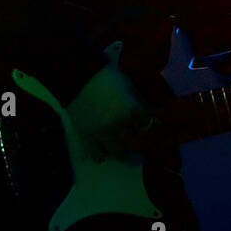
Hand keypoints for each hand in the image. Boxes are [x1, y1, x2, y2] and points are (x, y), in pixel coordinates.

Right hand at [66, 44, 155, 162]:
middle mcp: (117, 126)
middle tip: (137, 135)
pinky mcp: (86, 136)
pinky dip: (102, 154)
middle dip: (138, 140)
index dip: (151, 124)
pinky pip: (96, 153)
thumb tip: (153, 112)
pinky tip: (104, 151)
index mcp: (129, 110)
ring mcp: (101, 133)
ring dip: (123, 148)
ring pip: (118, 152)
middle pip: (135, 143)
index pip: (148, 125)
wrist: (77, 76)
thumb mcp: (128, 86)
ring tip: (122, 142)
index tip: (151, 122)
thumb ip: (140, 102)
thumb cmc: (106, 77)